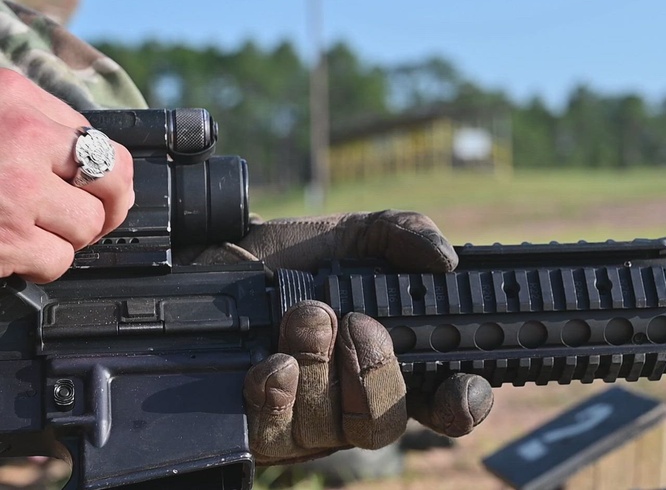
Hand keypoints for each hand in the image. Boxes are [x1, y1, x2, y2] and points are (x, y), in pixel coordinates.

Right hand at [0, 70, 132, 282]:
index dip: (108, 174)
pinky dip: (39, 263)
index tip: (98, 188)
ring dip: (64, 237)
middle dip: (106, 206)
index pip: (98, 138)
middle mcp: (22, 139)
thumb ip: (39, 116)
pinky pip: (57, 260)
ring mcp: (15, 191)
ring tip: (27, 228)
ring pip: (87, 225)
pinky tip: (10, 248)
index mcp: (17, 100)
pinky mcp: (5, 239)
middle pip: (111, 180)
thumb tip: (91, 149)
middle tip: (88, 217)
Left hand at [193, 210, 493, 463]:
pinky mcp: (257, 434)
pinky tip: (270, 362)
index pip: (443, 398)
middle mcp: (352, 399)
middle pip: (390, 423)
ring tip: (302, 314)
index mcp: (388, 357)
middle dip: (379, 375)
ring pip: (334, 428)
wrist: (198, 268)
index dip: (463, 401)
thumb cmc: (280, 257)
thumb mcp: (345, 234)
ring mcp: (305, 423)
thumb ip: (400, 234)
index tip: (461, 384)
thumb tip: (445, 260)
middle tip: (359, 324)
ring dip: (321, 366)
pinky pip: (281, 435)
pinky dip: (281, 394)